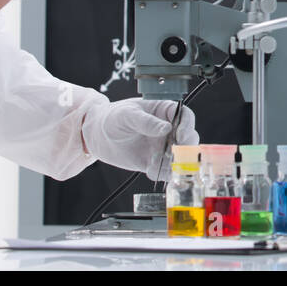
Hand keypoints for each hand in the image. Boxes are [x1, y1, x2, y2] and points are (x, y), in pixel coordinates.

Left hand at [81, 99, 197, 180]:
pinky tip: (150, 170)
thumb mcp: (127, 115)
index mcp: (165, 112)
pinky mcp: (154, 163)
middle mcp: (168, 130)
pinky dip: (162, 174)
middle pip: (189, 139)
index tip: (181, 134)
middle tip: (175, 153)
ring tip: (160, 164)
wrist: (98, 136)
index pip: (185, 116)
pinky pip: (165, 171)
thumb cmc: (113, 117)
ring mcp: (163, 147)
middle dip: (186, 148)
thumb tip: (166, 128)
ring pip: (180, 157)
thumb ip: (146, 121)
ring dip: (175, 164)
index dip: (187, 125)